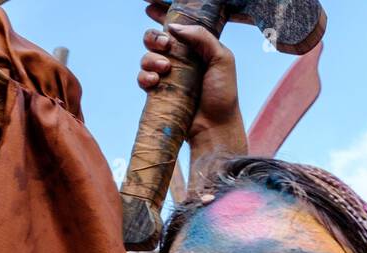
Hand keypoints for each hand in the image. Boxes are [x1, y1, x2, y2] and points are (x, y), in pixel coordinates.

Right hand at [140, 3, 246, 157]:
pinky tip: (155, 81)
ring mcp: (168, 76)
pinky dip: (145, 76)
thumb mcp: (222, 59)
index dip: (162, 16)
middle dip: (154, 37)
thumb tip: (174, 28)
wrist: (215, 126)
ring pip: (146, 57)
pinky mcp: (160, 92)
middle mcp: (180, 60)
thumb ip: (202, 37)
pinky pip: (143, 78)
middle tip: (165, 45)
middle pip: (154, 39)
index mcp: (195, 49)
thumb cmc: (223, 94)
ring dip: (151, 59)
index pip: (176, 27)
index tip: (150, 8)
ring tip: (166, 69)